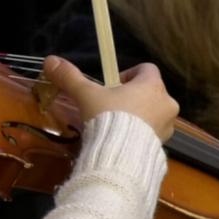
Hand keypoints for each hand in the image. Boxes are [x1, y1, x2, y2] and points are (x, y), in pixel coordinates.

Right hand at [43, 55, 178, 141]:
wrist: (121, 157)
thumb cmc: (109, 118)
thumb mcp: (86, 95)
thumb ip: (71, 78)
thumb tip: (50, 61)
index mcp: (152, 85)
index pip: (146, 68)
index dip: (128, 73)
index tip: (111, 86)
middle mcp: (167, 102)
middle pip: (150, 91)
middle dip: (132, 96)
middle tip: (111, 107)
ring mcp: (168, 125)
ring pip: (153, 113)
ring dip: (138, 115)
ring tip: (116, 126)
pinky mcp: (164, 144)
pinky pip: (153, 133)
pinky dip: (141, 133)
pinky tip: (123, 141)